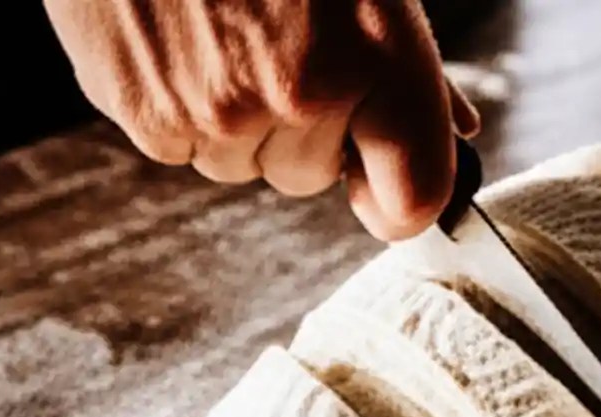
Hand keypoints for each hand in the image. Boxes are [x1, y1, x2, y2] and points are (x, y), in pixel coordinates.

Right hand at [43, 0, 479, 239]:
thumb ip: (412, 66)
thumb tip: (456, 130)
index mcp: (375, 52)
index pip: (414, 197)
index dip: (399, 202)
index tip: (384, 191)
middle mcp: (299, 94)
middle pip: (309, 176)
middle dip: (299, 127)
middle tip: (273, 45)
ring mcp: (216, 111)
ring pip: (239, 163)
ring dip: (234, 117)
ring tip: (217, 30)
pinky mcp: (144, 115)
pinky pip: (179, 147)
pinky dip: (176, 105)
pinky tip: (175, 37)